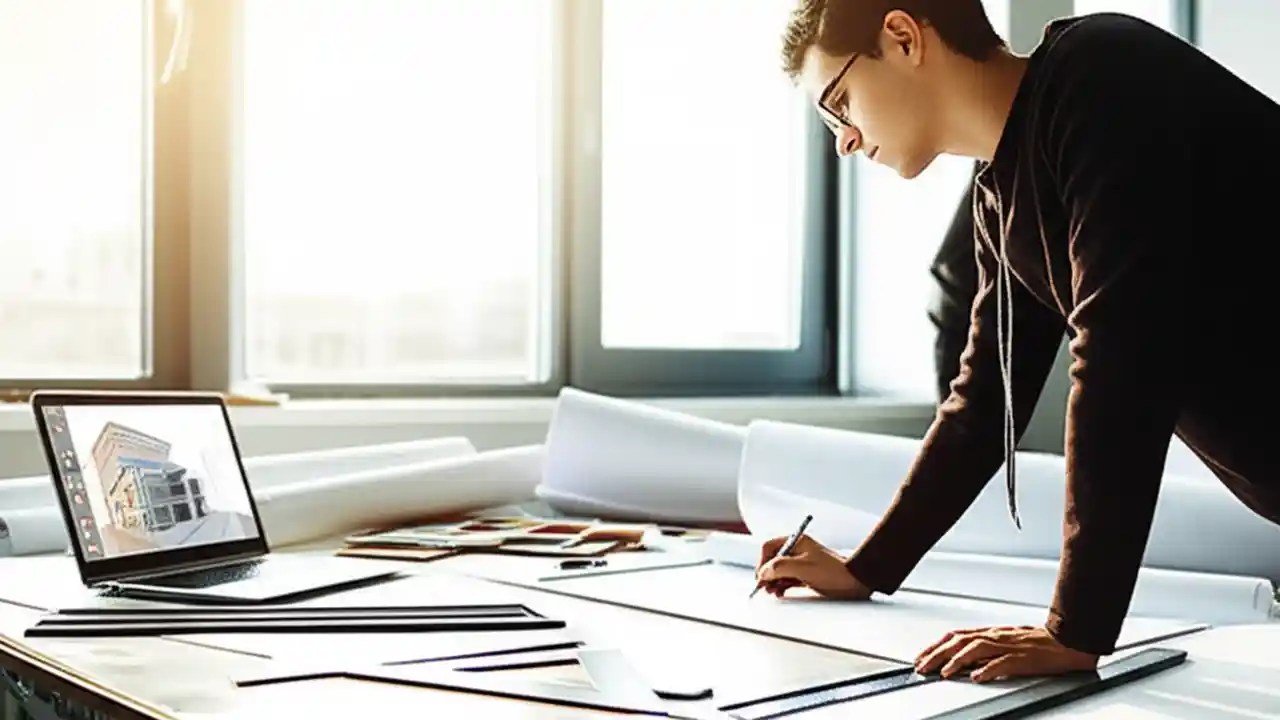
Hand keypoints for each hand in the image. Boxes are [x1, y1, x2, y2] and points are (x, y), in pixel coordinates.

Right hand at [754, 534, 871, 599]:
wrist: (857, 582)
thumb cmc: (834, 572)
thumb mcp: (802, 568)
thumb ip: (779, 567)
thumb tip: (763, 573)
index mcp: (796, 542)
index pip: (770, 547)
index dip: (762, 562)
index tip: (761, 577)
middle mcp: (798, 550)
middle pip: (773, 560)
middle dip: (767, 574)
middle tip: (765, 587)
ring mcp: (802, 563)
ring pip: (779, 571)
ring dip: (773, 581)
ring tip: (774, 591)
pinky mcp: (807, 575)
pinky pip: (788, 579)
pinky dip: (782, 586)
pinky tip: (781, 592)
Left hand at [914, 625, 1098, 682]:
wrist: (1069, 641)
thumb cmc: (1042, 643)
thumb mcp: (1009, 641)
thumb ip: (988, 649)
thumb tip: (967, 661)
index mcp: (992, 633)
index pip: (957, 635)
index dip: (936, 645)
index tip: (921, 656)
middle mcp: (997, 636)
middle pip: (960, 641)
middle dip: (937, 654)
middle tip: (922, 667)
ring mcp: (1010, 646)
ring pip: (976, 649)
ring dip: (956, 661)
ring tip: (942, 673)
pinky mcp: (1024, 658)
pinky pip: (1003, 663)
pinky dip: (988, 669)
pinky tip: (976, 677)